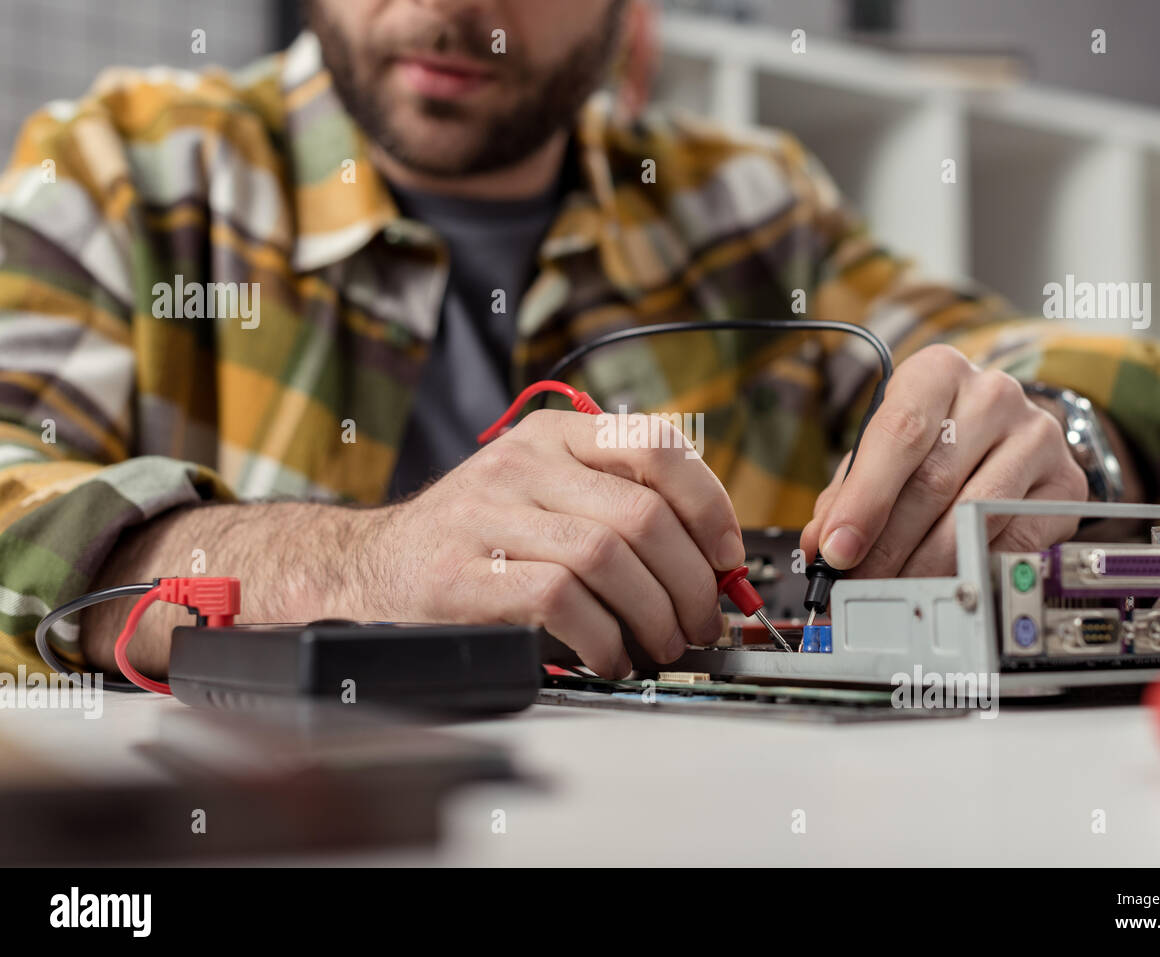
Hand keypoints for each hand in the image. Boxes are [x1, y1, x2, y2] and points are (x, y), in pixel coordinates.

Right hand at [379, 409, 743, 676]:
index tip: (726, 556)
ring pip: (607, 557)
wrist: (370, 566)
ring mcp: (486, 516)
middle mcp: (521, 465)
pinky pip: (559, 600)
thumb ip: (618, 506)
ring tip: (660, 645)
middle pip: (642, 514)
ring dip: (653, 615)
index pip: (655, 446)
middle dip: (690, 582)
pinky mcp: (461, 574)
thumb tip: (711, 562)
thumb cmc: (475, 538)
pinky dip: (603, 638)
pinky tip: (609, 656)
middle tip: (701, 623)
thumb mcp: (543, 492)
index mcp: (553, 436)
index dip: (709, 505)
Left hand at [800, 344, 1088, 577]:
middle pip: (934, 482)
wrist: (1007, 429)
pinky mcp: (1066, 484)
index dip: (865, 499)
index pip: (899, 434)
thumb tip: (821, 546)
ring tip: (893, 592)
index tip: (838, 549)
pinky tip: (945, 583)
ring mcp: (1037, 437)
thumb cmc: (932, 439)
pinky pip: (1012, 540)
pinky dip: (972, 570)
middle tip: (858, 586)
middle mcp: (993, 396)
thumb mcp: (881, 449)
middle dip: (888, 547)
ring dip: (926, 566)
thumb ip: (847, 494)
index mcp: (937, 372)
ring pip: (972, 516)